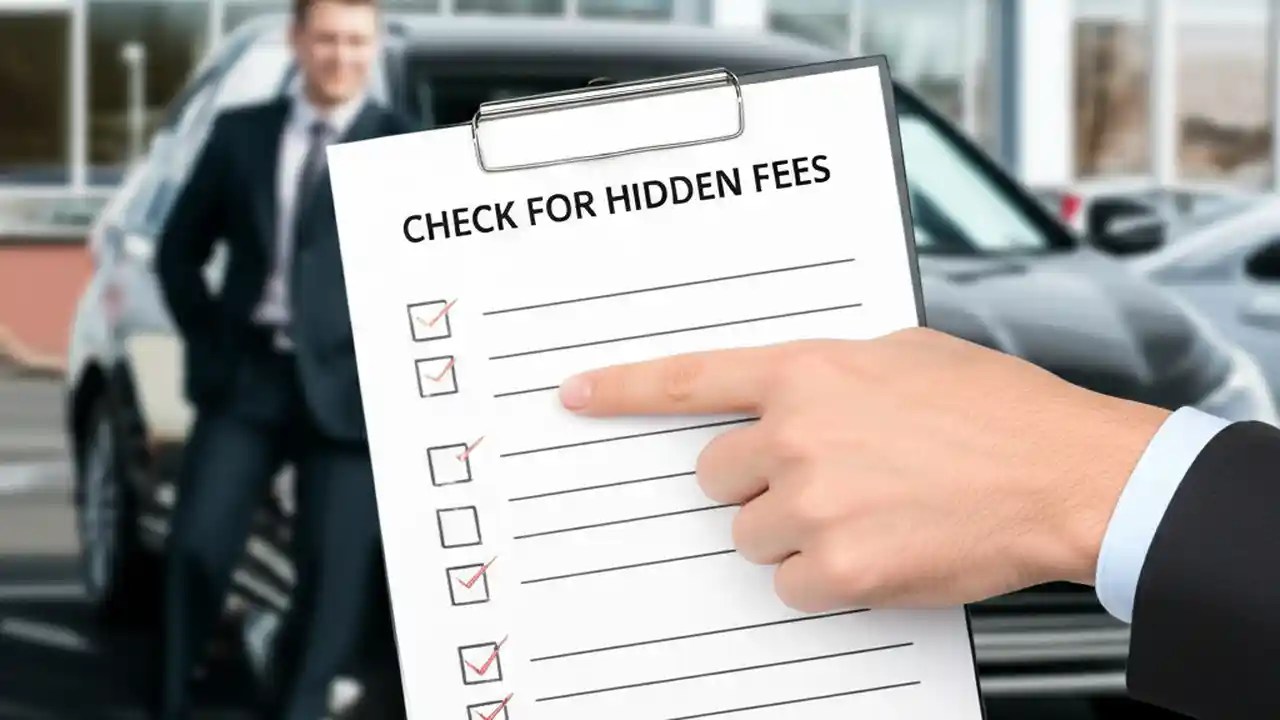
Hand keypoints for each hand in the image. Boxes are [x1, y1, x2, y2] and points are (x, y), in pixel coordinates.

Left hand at [557, 328, 1168, 611]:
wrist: (1062, 472)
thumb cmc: (996, 411)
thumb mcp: (904, 356)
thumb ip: (828, 374)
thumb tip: (789, 397)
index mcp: (809, 372)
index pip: (689, 380)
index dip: (622, 389)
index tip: (578, 395)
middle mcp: (798, 432)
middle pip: (715, 477)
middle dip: (754, 483)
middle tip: (814, 480)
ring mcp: (815, 501)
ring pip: (751, 535)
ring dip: (791, 532)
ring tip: (862, 513)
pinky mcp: (839, 565)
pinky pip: (791, 585)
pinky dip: (822, 578)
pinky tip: (876, 549)